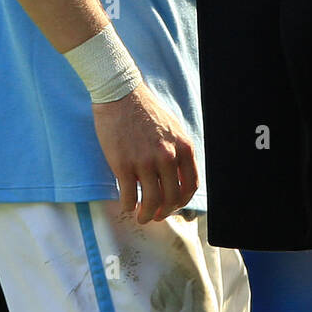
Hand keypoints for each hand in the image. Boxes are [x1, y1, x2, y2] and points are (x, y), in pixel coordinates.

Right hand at [92, 81, 197, 222]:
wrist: (121, 95)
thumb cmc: (145, 111)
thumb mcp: (173, 129)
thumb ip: (178, 152)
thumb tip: (177, 178)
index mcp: (183, 148)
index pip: (190, 186)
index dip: (182, 202)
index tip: (172, 206)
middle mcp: (167, 157)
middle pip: (172, 198)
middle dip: (164, 212)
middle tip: (156, 214)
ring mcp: (145, 162)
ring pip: (151, 202)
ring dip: (146, 214)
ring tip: (141, 216)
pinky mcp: (123, 165)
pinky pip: (129, 196)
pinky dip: (128, 206)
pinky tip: (127, 205)